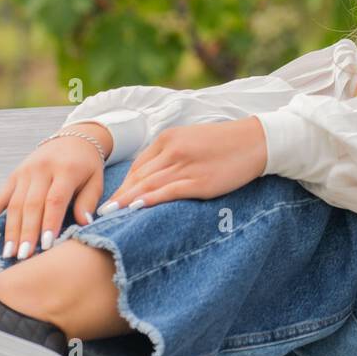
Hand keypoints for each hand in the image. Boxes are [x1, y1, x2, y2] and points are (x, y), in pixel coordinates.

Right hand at [0, 126, 109, 258]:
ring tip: (8, 252)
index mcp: (65, 170)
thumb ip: (89, 201)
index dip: (49, 223)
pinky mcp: (14, 175)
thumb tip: (83, 224)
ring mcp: (25, 172)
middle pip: (31, 204)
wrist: (73, 138)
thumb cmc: (87, 165)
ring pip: (14, 203)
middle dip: (27, 232)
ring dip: (10, 230)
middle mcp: (41, 169)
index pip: (55, 200)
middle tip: (23, 256)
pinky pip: (0, 197)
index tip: (47, 245)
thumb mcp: (96, 179)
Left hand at [96, 117, 267, 214]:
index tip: (110, 202)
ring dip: (127, 202)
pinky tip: (136, 208)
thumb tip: (150, 177)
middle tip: (100, 215)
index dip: (122, 186)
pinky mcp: (199, 181)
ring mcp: (185, 165)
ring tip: (110, 217)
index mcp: (167, 139)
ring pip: (148, 185)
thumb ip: (169, 155)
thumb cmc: (224, 144)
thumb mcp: (190, 140)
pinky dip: (150, 200)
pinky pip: (168, 191)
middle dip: (119, 197)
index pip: (137, 166)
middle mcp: (172, 150)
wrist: (256, 141)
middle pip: (138, 177)